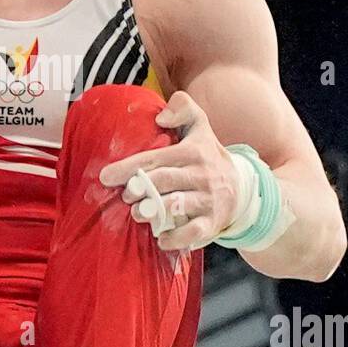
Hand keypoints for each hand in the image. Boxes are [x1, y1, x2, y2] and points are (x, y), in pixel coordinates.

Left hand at [98, 91, 239, 250]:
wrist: (242, 187)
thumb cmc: (208, 155)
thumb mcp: (200, 125)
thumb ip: (183, 107)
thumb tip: (160, 116)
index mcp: (193, 151)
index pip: (156, 157)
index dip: (128, 167)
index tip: (105, 176)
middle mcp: (201, 174)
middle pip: (162, 181)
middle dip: (138, 189)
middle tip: (125, 195)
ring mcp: (207, 199)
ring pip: (175, 205)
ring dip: (151, 211)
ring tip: (137, 213)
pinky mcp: (212, 222)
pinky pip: (192, 232)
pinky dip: (174, 238)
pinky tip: (161, 238)